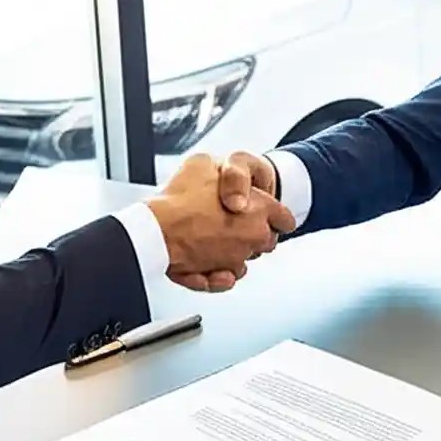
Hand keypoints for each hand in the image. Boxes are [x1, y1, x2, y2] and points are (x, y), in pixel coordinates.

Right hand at [149, 154, 294, 291]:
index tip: (274, 217)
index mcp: (260, 208)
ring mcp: (236, 258)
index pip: (284, 217)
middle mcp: (253, 236)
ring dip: (234, 253)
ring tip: (214, 241)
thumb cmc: (179, 199)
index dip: (278, 216)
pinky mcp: (217, 276)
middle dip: (255, 234)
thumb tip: (221, 172)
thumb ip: (223, 171)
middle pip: (267, 241)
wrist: (155, 229)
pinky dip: (218, 273)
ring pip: (245, 261)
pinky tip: (206, 262)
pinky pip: (225, 278)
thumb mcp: (203, 163)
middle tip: (236, 225)